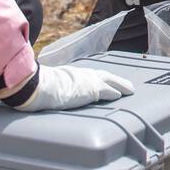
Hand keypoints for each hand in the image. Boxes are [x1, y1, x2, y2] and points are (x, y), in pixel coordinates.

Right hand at [9, 63, 134, 111]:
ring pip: (110, 81)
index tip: (107, 81)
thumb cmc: (41, 86)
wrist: (40, 86)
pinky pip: (107, 90)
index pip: (91, 76)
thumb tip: (47, 95)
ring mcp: (88, 81)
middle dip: (116, 80)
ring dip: (121, 85)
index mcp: (74, 74)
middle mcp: (83, 75)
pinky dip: (115, 92)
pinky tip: (120, 95)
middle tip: (126, 85)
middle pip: (104, 76)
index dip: (100, 79)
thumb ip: (56, 87)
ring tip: (129, 90)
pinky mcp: (92, 89)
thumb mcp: (51, 85)